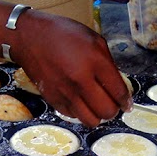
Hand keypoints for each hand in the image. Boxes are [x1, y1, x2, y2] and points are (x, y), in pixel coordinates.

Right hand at [9, 11, 128, 126]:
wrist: (30, 38)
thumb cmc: (62, 34)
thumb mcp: (93, 39)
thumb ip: (108, 62)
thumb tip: (117, 84)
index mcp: (94, 62)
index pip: (118, 91)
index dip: (126, 101)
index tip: (126, 104)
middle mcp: (80, 80)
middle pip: (107, 111)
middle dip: (113, 110)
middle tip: (112, 103)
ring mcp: (66, 92)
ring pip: (91, 120)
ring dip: (97, 115)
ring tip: (96, 106)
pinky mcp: (53, 100)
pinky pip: (74, 116)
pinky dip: (80, 112)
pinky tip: (80, 101)